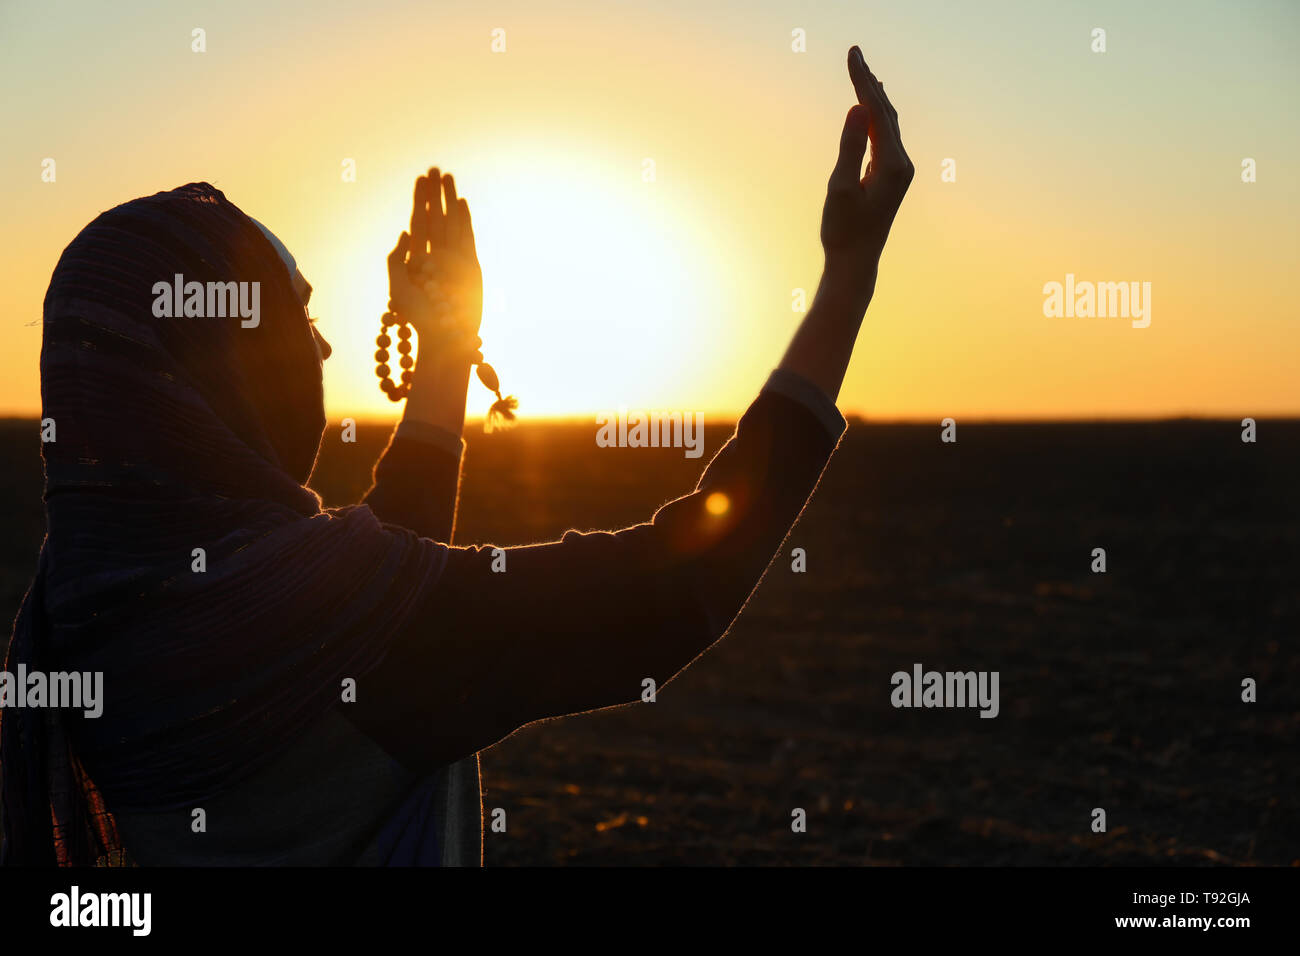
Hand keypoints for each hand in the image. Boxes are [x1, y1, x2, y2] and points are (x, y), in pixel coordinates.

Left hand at [387, 168, 482, 359]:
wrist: (443, 337)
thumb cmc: (418, 318)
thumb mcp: (397, 288)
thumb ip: (397, 260)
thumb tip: (406, 232)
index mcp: (418, 258)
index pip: (419, 221)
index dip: (419, 200)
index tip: (420, 179)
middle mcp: (437, 255)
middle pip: (436, 216)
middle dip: (435, 193)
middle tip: (435, 169)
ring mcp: (454, 258)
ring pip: (451, 221)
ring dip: (449, 199)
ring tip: (448, 177)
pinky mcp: (470, 265)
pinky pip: (466, 237)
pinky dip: (464, 219)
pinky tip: (461, 202)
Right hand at [821, 46, 913, 298]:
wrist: (856, 265)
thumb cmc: (844, 232)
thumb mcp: (840, 188)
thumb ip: (851, 146)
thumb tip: (859, 108)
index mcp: (892, 164)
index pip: (877, 111)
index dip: (863, 81)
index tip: (852, 55)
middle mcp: (902, 164)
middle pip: (887, 112)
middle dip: (869, 82)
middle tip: (854, 53)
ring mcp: (900, 171)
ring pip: (890, 123)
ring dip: (875, 97)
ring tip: (864, 72)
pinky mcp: (892, 178)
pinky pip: (887, 137)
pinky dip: (878, 116)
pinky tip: (872, 109)